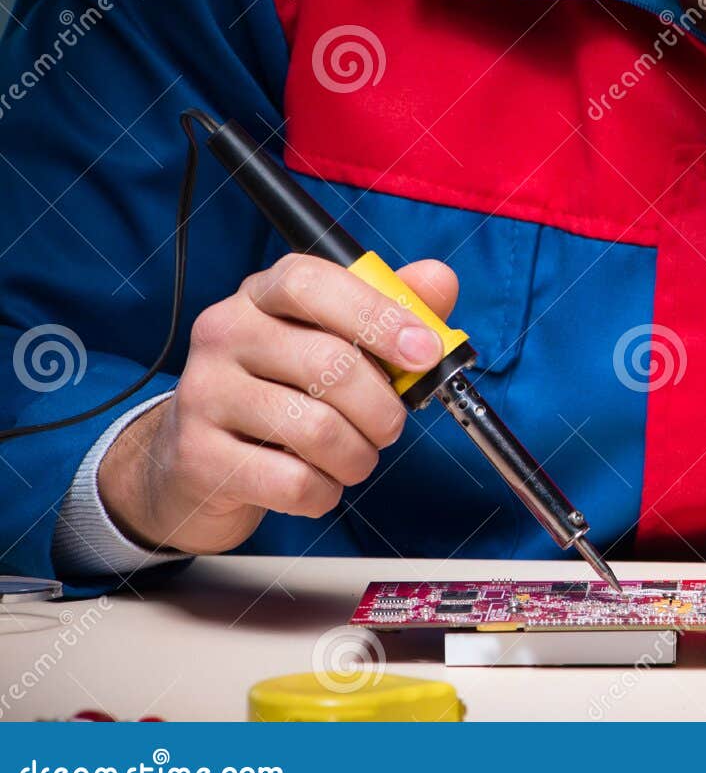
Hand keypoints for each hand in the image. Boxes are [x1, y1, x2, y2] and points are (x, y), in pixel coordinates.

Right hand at [99, 254, 459, 554]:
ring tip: (355, 457)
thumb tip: (440, 280)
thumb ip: (391, 309)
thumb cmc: (284, 390)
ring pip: (316, 429)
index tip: (424, 352)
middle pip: (328, 363)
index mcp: (263, 294)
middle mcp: (225, 333)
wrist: (198, 460)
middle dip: (382, 407)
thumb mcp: (334, 339)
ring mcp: (204, 394)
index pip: (313, 284)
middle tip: (389, 426)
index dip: (377, 316)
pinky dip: (325, 492)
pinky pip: (293, 482)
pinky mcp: (199, 457)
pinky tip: (318, 482)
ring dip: (358, 456)